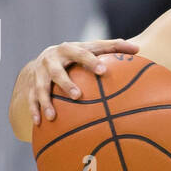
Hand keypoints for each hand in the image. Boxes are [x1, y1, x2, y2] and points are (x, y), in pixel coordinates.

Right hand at [16, 38, 138, 125]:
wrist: (46, 58)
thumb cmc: (78, 55)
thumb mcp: (92, 48)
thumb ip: (113, 47)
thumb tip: (138, 49)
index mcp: (68, 49)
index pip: (81, 53)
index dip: (92, 62)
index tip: (104, 71)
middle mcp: (51, 60)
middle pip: (57, 72)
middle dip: (66, 83)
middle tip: (77, 96)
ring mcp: (40, 73)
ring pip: (41, 88)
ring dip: (46, 102)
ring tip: (53, 116)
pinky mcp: (32, 85)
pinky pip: (32, 99)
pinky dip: (35, 110)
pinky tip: (40, 123)